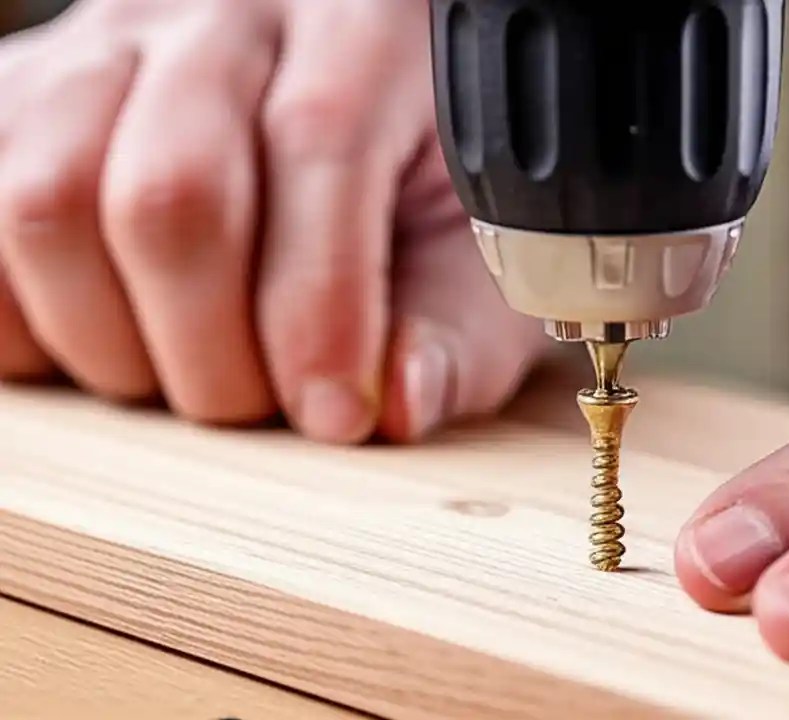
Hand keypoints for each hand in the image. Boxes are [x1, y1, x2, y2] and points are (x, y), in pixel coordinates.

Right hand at [0, 0, 547, 442]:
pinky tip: (106, 333)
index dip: (319, 305)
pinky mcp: (23, 92)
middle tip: (258, 407)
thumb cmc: (421, 192)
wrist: (340, 109)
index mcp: (362, 28)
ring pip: (47, 201)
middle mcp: (223, 14)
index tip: (335, 414)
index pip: (319, 147)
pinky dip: (23, 312)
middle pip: (170, 190)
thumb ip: (458, 328)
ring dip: (111, 339)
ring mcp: (105, 46)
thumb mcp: (477, 254)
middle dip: (212, 351)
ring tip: (181, 372)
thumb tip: (397, 401)